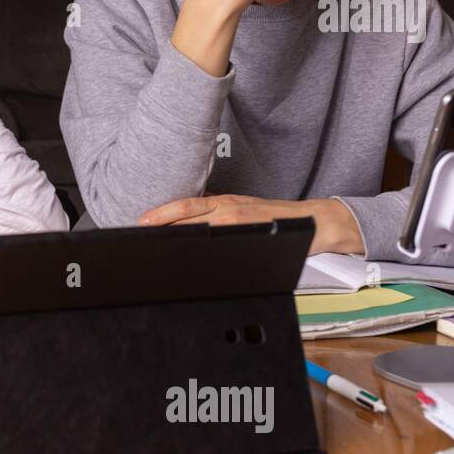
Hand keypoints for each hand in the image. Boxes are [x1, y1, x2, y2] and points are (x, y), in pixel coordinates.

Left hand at [138, 194, 363, 254]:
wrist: (313, 222)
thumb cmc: (275, 220)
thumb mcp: (243, 211)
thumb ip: (219, 216)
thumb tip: (192, 224)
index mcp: (223, 202)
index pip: (186, 206)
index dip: (162, 213)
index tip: (142, 220)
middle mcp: (227, 207)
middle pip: (187, 214)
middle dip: (161, 223)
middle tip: (139, 229)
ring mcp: (238, 219)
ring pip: (200, 225)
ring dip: (177, 232)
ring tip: (157, 241)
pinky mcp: (250, 230)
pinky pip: (222, 236)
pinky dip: (204, 242)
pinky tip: (192, 252)